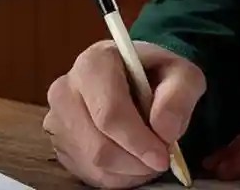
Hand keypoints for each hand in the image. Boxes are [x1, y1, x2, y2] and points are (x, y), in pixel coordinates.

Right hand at [43, 40, 205, 188]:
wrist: (136, 77)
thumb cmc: (156, 74)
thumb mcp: (181, 73)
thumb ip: (179, 96)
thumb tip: (164, 130)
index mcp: (94, 64)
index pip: (110, 114)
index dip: (138, 141)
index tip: (163, 156)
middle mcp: (66, 90)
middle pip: (99, 146)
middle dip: (136, 161)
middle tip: (160, 159)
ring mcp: (58, 119)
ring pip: (94, 164)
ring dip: (128, 170)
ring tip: (148, 155)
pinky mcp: (59, 144)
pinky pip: (88, 173)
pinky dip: (117, 175)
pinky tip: (131, 159)